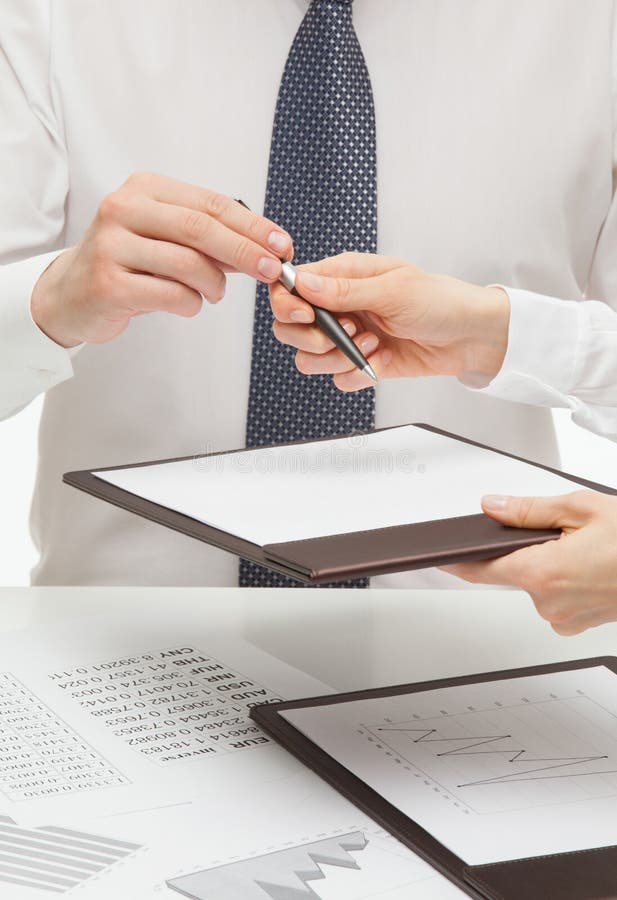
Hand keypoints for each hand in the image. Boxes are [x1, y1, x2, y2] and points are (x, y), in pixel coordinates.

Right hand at [31, 173, 292, 346]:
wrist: (71, 294)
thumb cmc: (130, 264)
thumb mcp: (167, 240)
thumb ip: (210, 240)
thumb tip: (267, 248)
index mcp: (145, 189)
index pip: (211, 203)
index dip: (252, 225)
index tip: (283, 244)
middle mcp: (124, 209)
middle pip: (201, 228)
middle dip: (246, 251)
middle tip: (273, 272)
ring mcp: (112, 245)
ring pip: (188, 263)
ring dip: (215, 284)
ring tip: (216, 294)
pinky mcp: (108, 282)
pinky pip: (170, 294)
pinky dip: (191, 304)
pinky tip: (189, 305)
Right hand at [270, 252, 508, 389]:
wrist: (470, 337)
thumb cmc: (439, 301)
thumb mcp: (392, 290)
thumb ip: (343, 290)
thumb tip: (301, 282)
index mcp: (342, 277)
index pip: (291, 287)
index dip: (287, 303)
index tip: (306, 315)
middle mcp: (339, 307)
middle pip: (290, 327)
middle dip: (310, 337)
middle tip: (343, 334)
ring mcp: (348, 337)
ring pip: (309, 358)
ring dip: (336, 357)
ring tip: (371, 345)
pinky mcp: (361, 363)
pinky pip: (338, 378)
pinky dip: (357, 373)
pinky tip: (382, 358)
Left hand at [445, 491, 616, 634]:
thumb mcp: (580, 509)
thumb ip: (528, 511)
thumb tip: (493, 507)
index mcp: (543, 574)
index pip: (482, 569)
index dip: (459, 560)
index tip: (441, 555)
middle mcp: (550, 604)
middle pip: (514, 572)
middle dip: (527, 549)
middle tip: (561, 532)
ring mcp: (565, 619)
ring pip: (537, 584)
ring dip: (550, 565)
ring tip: (587, 549)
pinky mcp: (579, 624)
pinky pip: (557, 599)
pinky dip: (566, 581)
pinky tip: (591, 567)